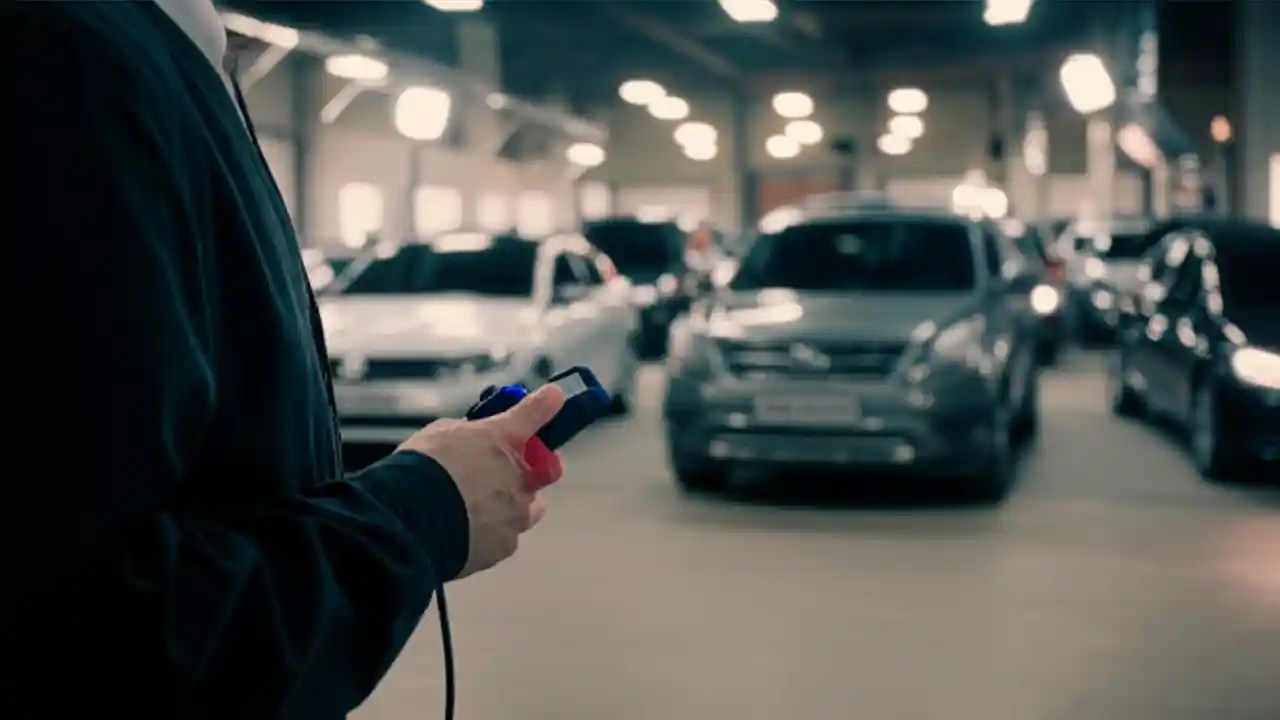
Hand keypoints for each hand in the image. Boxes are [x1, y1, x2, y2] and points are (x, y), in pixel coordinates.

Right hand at [397, 384, 565, 578]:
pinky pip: (506, 536)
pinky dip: (492, 532)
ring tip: (482, 508)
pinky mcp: (505, 545)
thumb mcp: (439, 434)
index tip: (553, 397)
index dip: (547, 402)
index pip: (536, 411)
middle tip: (516, 469)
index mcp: (503, 439)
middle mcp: (519, 475)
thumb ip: (467, 433)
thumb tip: (474, 436)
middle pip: (549, 468)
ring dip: (515, 504)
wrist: (407, 520)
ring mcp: (516, 513)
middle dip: (537, 467)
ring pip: (530, 508)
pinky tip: (466, 532)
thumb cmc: (417, 470)